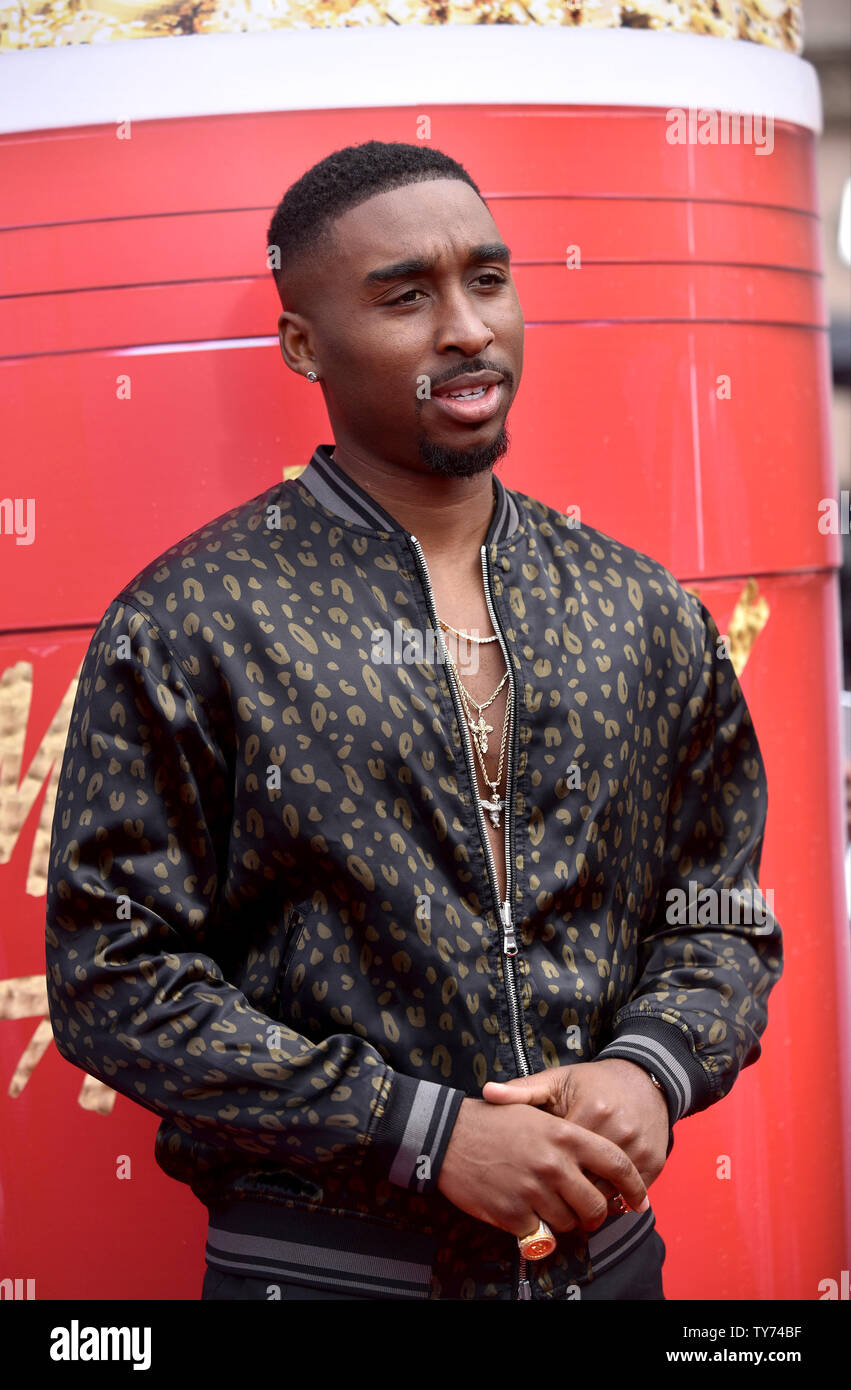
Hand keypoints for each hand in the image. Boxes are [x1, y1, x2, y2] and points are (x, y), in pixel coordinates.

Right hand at [436, 1096, 648, 1240]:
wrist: (447, 1134)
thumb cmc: (493, 1121)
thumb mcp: (536, 1111)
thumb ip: (570, 1136)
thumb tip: (601, 1165)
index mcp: (565, 1134)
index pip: (616, 1164)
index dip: (634, 1186)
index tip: (640, 1201)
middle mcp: (554, 1163)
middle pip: (596, 1206)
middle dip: (594, 1216)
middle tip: (584, 1213)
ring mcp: (533, 1189)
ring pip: (569, 1224)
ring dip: (561, 1221)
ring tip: (544, 1204)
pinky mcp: (513, 1213)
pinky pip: (539, 1235)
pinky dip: (534, 1229)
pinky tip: (521, 1209)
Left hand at [482, 1059, 669, 1192]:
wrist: (643, 1078)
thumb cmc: (593, 1083)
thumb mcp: (558, 1080)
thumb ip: (523, 1090)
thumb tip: (487, 1093)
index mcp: (590, 1111)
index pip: (563, 1159)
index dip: (547, 1173)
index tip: (534, 1179)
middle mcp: (617, 1130)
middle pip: (587, 1182)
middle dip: (568, 1195)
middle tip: (551, 1201)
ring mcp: (639, 1147)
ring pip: (610, 1193)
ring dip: (591, 1201)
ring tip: (572, 1203)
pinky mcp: (656, 1160)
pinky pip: (633, 1193)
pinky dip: (616, 1199)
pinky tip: (599, 1197)